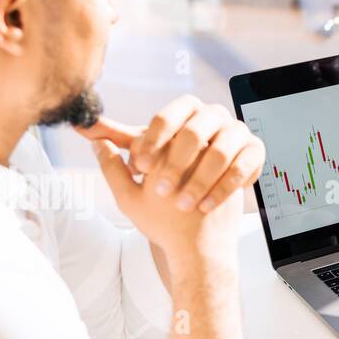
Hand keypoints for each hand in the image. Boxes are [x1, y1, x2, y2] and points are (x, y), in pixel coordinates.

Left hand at [76, 96, 265, 213]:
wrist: (201, 223)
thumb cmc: (166, 196)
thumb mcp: (135, 177)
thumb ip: (112, 154)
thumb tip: (83, 129)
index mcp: (183, 114)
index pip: (166, 118)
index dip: (152, 143)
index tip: (139, 168)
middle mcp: (212, 117)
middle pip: (195, 131)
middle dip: (176, 163)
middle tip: (161, 190)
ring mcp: (237, 133)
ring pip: (220, 151)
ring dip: (200, 179)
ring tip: (184, 204)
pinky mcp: (255, 153)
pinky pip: (242, 167)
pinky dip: (222, 188)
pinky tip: (206, 206)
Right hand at [82, 127, 241, 272]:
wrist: (202, 250)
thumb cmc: (165, 227)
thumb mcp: (128, 198)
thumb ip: (110, 167)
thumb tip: (98, 142)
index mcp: (168, 151)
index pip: (144, 139)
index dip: (136, 159)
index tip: (137, 176)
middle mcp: (194, 149)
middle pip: (167, 141)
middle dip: (155, 160)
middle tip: (151, 182)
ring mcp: (215, 160)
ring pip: (188, 150)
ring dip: (175, 165)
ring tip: (169, 190)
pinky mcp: (227, 171)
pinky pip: (207, 163)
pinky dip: (195, 174)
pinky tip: (187, 193)